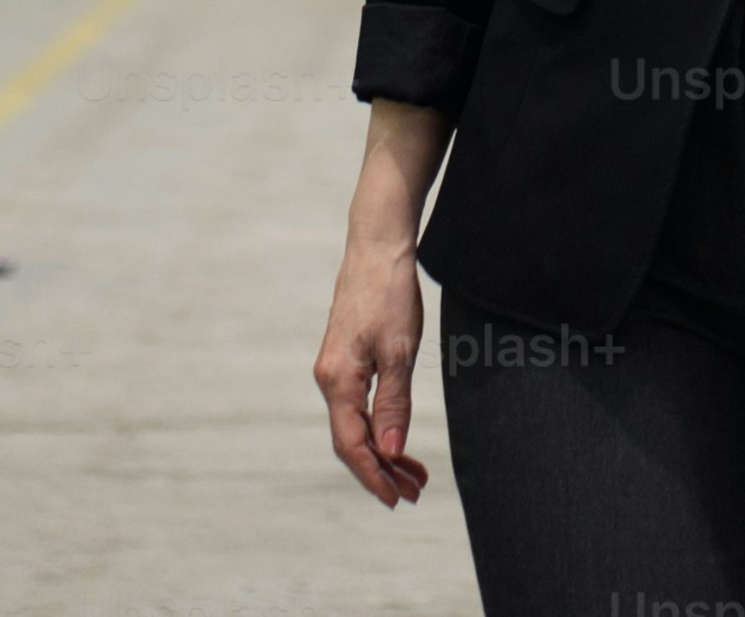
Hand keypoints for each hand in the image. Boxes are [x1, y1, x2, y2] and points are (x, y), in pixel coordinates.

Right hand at [313, 232, 428, 504]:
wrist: (377, 246)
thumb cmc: (388, 293)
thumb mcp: (399, 351)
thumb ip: (393, 403)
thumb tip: (389, 450)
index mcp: (338, 380)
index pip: (352, 445)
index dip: (374, 476)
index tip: (397, 499)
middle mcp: (330, 379)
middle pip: (352, 441)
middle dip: (382, 471)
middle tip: (415, 492)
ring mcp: (336, 370)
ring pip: (356, 425)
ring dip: (383, 452)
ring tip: (413, 473)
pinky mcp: (346, 360)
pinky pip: (358, 407)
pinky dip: (379, 427)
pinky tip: (396, 436)